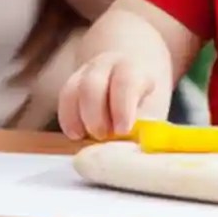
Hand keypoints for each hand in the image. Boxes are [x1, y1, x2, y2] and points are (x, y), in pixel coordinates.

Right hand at [57, 51, 171, 140]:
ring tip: (86, 137)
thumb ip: (144, 128)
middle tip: (103, 137)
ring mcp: (86, 72)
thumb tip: (138, 150)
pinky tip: (76, 134)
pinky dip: (67, 119)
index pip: (126, 82)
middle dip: (94, 115)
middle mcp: (108, 66)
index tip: (122, 130)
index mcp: (134, 70)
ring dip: (77, 118)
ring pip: (72, 89)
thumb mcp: (153, 111)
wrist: (132, 76)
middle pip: (92, 84)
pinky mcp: (73, 83)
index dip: (122, 107)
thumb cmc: (144, 101)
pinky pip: (64, 98)